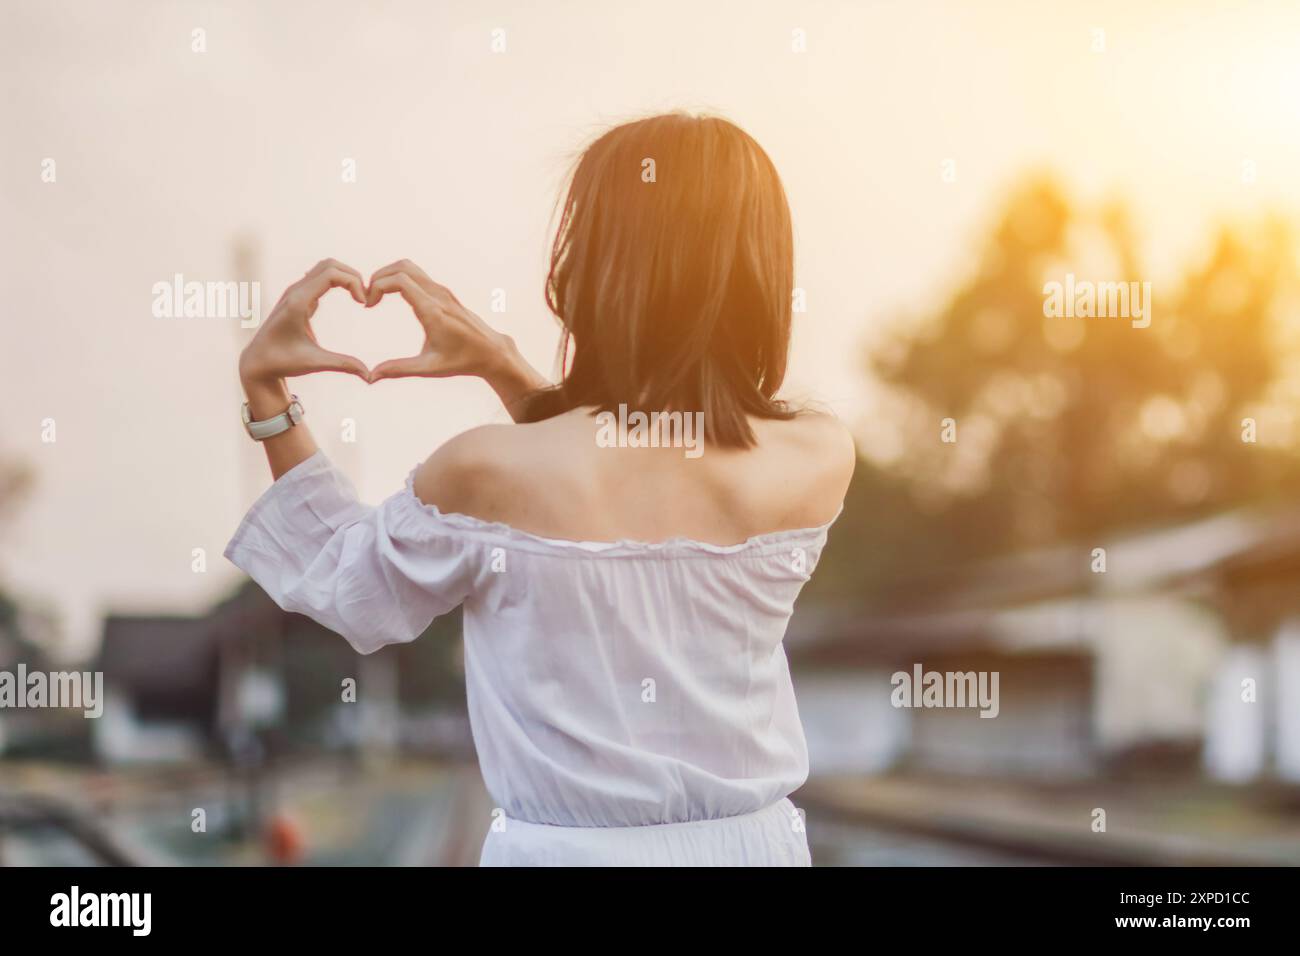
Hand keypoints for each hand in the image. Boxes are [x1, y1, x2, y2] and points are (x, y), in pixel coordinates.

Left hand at [238, 258, 369, 387]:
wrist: (258, 362)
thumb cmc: (283, 362)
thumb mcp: (315, 363)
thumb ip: (343, 365)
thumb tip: (370, 376)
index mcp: (298, 302)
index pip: (331, 274)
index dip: (354, 283)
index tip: (363, 303)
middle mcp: (295, 291)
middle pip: (330, 265)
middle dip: (353, 276)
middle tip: (366, 298)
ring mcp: (295, 291)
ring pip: (325, 268)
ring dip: (347, 277)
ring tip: (360, 297)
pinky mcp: (298, 296)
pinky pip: (321, 277)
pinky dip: (340, 281)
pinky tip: (351, 297)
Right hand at [364, 260, 514, 381]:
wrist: (492, 351)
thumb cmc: (462, 361)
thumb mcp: (429, 368)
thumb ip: (398, 369)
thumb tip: (371, 376)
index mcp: (433, 311)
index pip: (400, 281)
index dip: (377, 287)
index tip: (368, 305)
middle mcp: (438, 295)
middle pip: (402, 267)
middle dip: (379, 277)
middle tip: (368, 297)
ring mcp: (443, 291)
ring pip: (409, 267)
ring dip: (388, 276)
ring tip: (376, 296)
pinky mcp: (444, 292)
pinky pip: (417, 275)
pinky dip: (399, 278)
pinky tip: (391, 297)